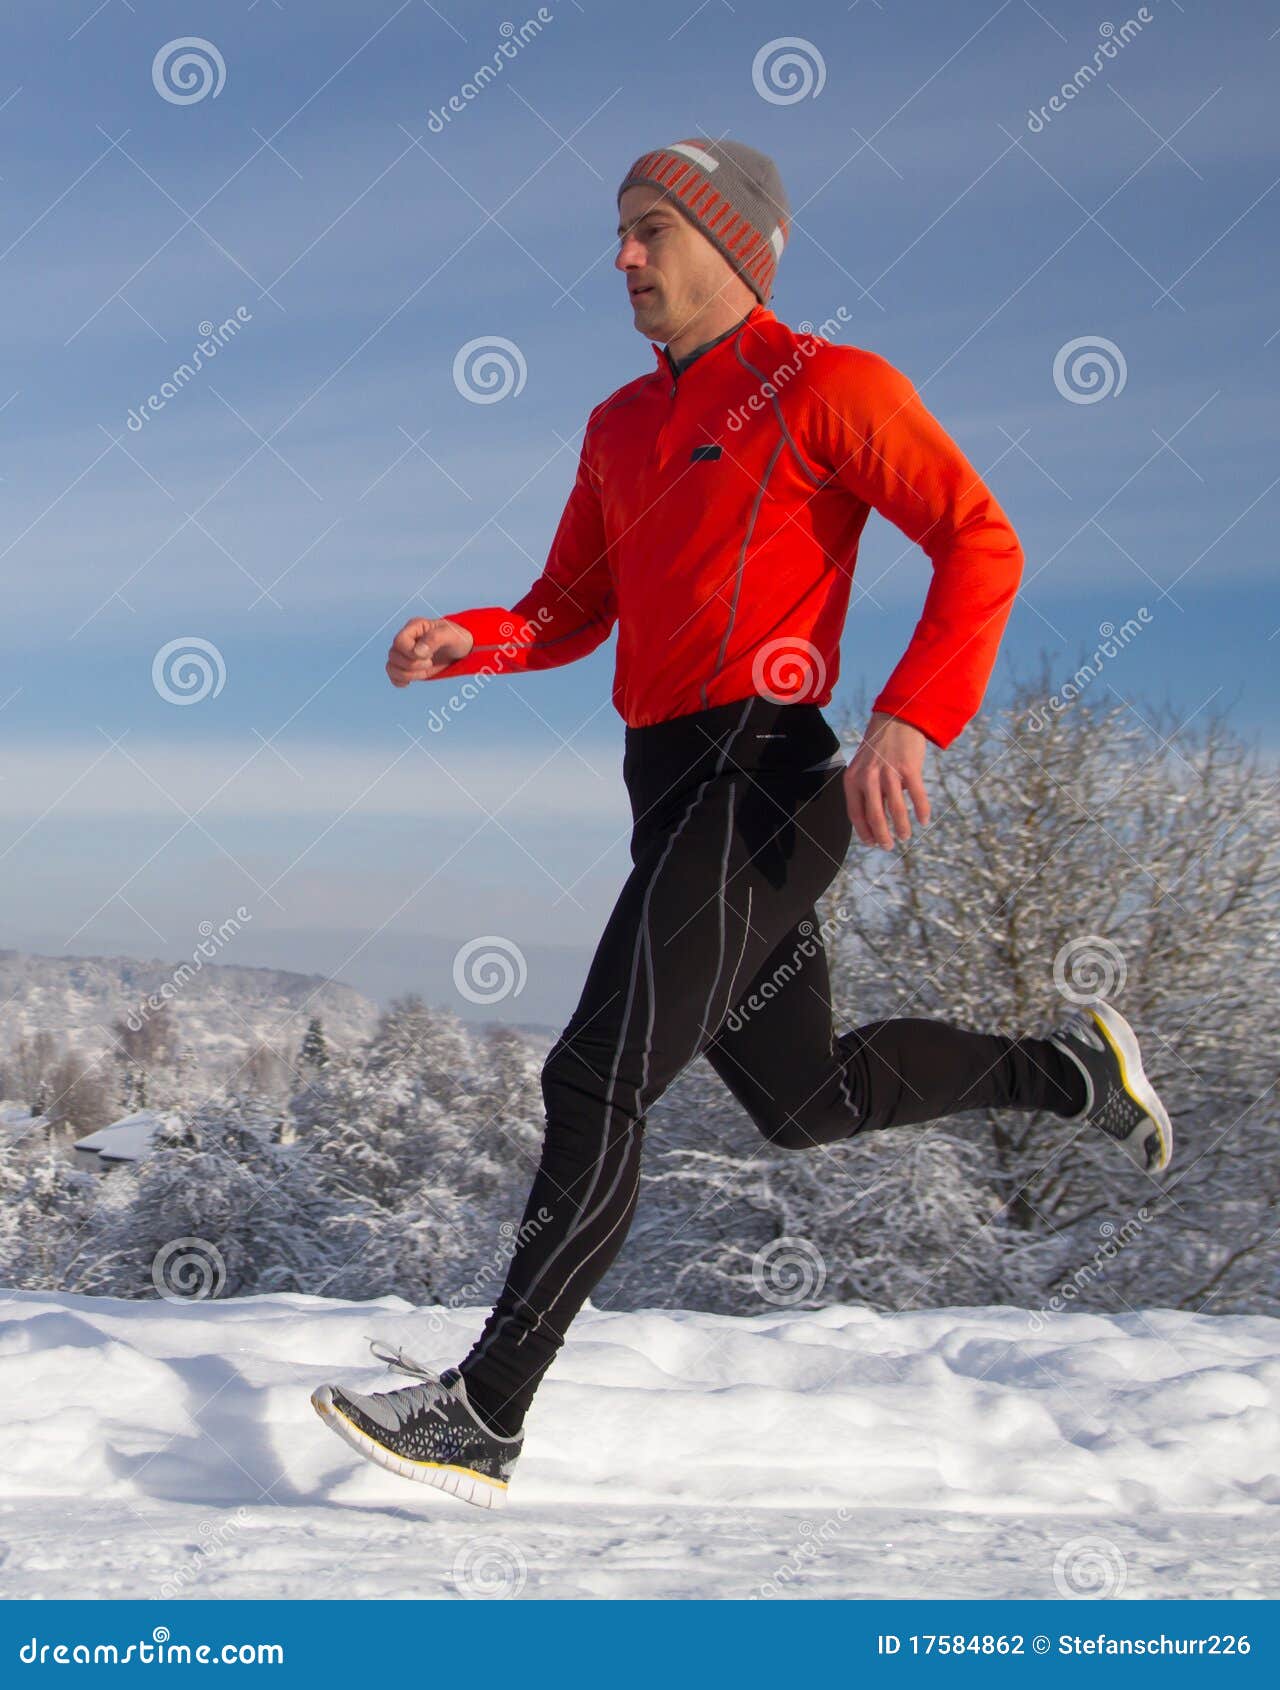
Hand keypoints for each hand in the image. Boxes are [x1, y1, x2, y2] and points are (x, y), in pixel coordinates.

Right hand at [386, 617, 474, 687]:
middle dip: (412, 665)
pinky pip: (393, 675)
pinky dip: (399, 681)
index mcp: (414, 627)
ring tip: (424, 673)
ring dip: (407, 675)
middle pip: (393, 656)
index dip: (411, 653)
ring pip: (391, 667)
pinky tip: (412, 681)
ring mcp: (406, 654)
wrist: (464, 649)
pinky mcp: (408, 667)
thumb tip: (417, 652)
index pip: (399, 641)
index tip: (429, 656)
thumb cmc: (458, 638)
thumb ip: (434, 639)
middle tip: (430, 663)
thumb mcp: (451, 635)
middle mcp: (407, 640)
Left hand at [843, 710, 930, 849]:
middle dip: (882, 836)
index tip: (872, 843)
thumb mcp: (863, 768)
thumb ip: (866, 791)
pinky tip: (924, 820)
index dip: (864, 832)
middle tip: (889, 846)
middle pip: (874, 815)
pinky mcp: (908, 767)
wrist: (896, 718)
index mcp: (853, 778)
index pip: (855, 813)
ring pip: (895, 809)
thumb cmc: (879, 747)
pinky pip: (916, 795)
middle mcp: (868, 777)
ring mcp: (888, 772)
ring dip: (902, 827)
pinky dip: (921, 810)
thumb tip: (876, 821)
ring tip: (905, 836)